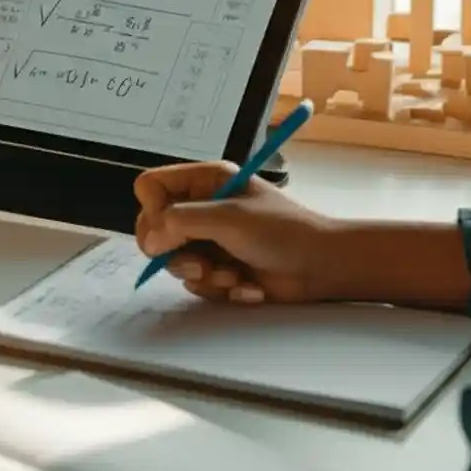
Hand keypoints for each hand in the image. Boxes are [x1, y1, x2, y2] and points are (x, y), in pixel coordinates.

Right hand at [135, 162, 338, 304]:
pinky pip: (196, 283)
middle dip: (177, 253)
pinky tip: (246, 285)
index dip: (152, 211)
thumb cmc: (283, 232)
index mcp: (205, 182)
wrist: (321, 266)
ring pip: (174, 261)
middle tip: (200, 264)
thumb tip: (149, 238)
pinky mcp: (218, 268)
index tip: (168, 232)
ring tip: (233, 275)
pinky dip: (219, 288)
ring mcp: (209, 240)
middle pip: (155, 229)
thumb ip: (181, 222)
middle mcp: (202, 208)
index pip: (151, 187)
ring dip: (203, 274)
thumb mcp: (229, 218)